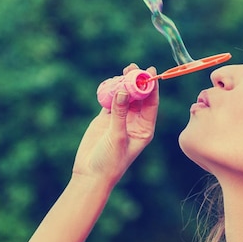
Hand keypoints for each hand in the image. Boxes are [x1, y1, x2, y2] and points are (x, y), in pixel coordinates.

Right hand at [72, 64, 158, 185]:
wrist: (90, 174)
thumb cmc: (110, 161)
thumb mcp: (117, 136)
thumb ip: (120, 114)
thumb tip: (122, 91)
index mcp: (144, 128)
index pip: (151, 104)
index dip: (152, 87)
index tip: (150, 71)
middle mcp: (134, 122)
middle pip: (139, 97)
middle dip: (137, 82)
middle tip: (133, 67)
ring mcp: (120, 119)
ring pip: (124, 96)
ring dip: (124, 84)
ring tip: (123, 70)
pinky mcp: (105, 119)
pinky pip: (110, 100)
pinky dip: (110, 91)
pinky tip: (110, 82)